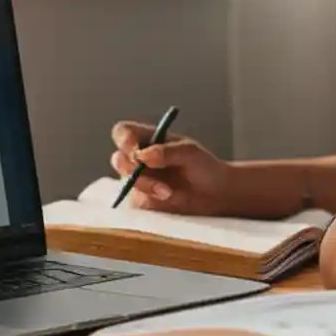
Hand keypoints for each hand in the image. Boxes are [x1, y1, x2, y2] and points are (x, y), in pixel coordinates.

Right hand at [109, 121, 233, 214]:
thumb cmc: (204, 167)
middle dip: (131, 167)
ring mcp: (138, 182)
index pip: (123, 132)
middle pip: (119, 160)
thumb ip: (167, 151)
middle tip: (145, 171)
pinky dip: (150, 202)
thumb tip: (142, 156)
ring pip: (127, 184)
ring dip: (146, 186)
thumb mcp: (191, 153)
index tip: (134, 149)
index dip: (123, 139)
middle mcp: (138, 159)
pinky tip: (168, 200)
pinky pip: (136, 203)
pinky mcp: (143, 202)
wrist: (217, 195)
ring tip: (169, 192)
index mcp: (147, 139)